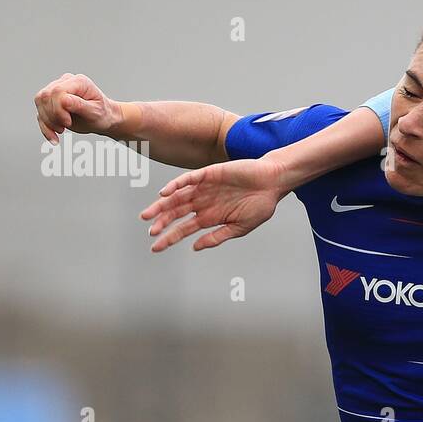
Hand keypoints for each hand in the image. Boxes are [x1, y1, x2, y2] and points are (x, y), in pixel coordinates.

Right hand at [34, 73, 121, 142]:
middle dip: (52, 116)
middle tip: (65, 127)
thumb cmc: (102, 114)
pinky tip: (54, 138)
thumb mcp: (95, 112)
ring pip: (40, 102)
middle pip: (46, 96)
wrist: (103, 119)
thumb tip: (64, 101)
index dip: (58, 109)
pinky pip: (40, 112)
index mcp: (78, 82)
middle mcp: (65, 82)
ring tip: (61, 131)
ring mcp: (56, 90)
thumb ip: (80, 105)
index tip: (68, 122)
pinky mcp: (51, 101)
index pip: (58, 92)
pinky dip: (45, 127)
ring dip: (48, 121)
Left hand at [139, 156, 285, 251]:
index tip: (156, 247)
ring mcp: (204, 188)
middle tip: (151, 231)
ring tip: (149, 215)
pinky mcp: (208, 174)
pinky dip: (176, 185)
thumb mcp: (240, 227)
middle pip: (176, 213)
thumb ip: (217, 237)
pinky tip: (165, 193)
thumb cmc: (261, 204)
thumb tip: (196, 247)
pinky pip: (188, 179)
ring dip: (162, 205)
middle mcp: (204, 202)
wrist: (273, 182)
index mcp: (211, 217)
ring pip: (177, 197)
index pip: (184, 228)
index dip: (170, 237)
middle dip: (161, 222)